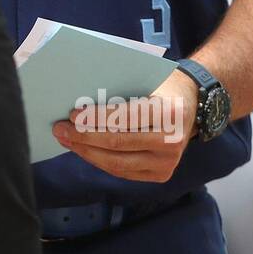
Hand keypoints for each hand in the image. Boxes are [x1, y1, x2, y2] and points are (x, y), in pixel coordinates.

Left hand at [51, 68, 197, 181]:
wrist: (192, 103)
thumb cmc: (161, 85)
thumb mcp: (146, 78)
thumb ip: (119, 90)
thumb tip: (78, 103)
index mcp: (170, 112)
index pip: (125, 118)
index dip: (96, 118)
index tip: (73, 114)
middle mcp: (173, 141)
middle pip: (118, 143)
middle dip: (84, 137)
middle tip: (60, 128)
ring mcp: (168, 162)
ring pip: (117, 162)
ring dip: (86, 152)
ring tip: (66, 140)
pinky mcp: (161, 174)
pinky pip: (123, 171)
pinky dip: (99, 161)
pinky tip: (83, 150)